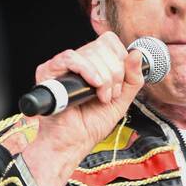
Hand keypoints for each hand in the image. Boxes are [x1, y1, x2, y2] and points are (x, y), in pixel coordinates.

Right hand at [31, 32, 146, 157]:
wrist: (74, 143)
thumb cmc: (91, 125)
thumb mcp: (122, 100)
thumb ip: (133, 79)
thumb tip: (136, 54)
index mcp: (93, 64)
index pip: (109, 42)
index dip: (120, 59)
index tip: (119, 84)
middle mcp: (78, 62)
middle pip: (102, 46)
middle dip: (114, 74)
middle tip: (109, 95)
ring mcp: (63, 66)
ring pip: (90, 52)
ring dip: (104, 78)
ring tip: (101, 97)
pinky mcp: (48, 72)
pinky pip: (71, 58)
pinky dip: (88, 71)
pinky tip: (95, 86)